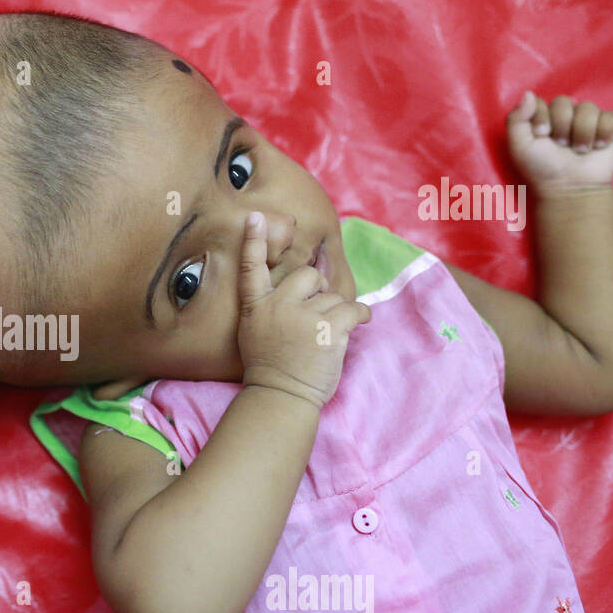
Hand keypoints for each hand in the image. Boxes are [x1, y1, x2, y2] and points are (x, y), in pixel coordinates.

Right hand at [236, 212, 370, 409]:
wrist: (281, 396)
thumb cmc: (271, 366)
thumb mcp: (256, 331)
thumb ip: (274, 307)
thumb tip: (311, 285)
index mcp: (256, 306)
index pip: (252, 267)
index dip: (254, 241)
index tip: (255, 217)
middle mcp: (278, 306)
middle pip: (309, 276)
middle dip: (319, 291)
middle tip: (315, 317)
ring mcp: (303, 317)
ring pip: (334, 297)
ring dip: (337, 314)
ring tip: (325, 338)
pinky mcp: (328, 330)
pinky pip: (354, 310)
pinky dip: (361, 316)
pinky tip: (358, 325)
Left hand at [506, 90, 612, 195]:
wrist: (570, 188)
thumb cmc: (542, 169)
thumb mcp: (519, 147)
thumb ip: (516, 119)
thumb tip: (528, 93)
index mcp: (543, 118)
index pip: (541, 101)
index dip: (541, 118)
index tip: (541, 136)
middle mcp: (566, 116)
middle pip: (564, 102)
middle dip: (560, 127)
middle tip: (560, 146)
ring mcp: (589, 120)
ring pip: (587, 108)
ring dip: (581, 133)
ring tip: (578, 151)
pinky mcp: (611, 128)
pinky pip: (610, 117)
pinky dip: (603, 133)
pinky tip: (598, 147)